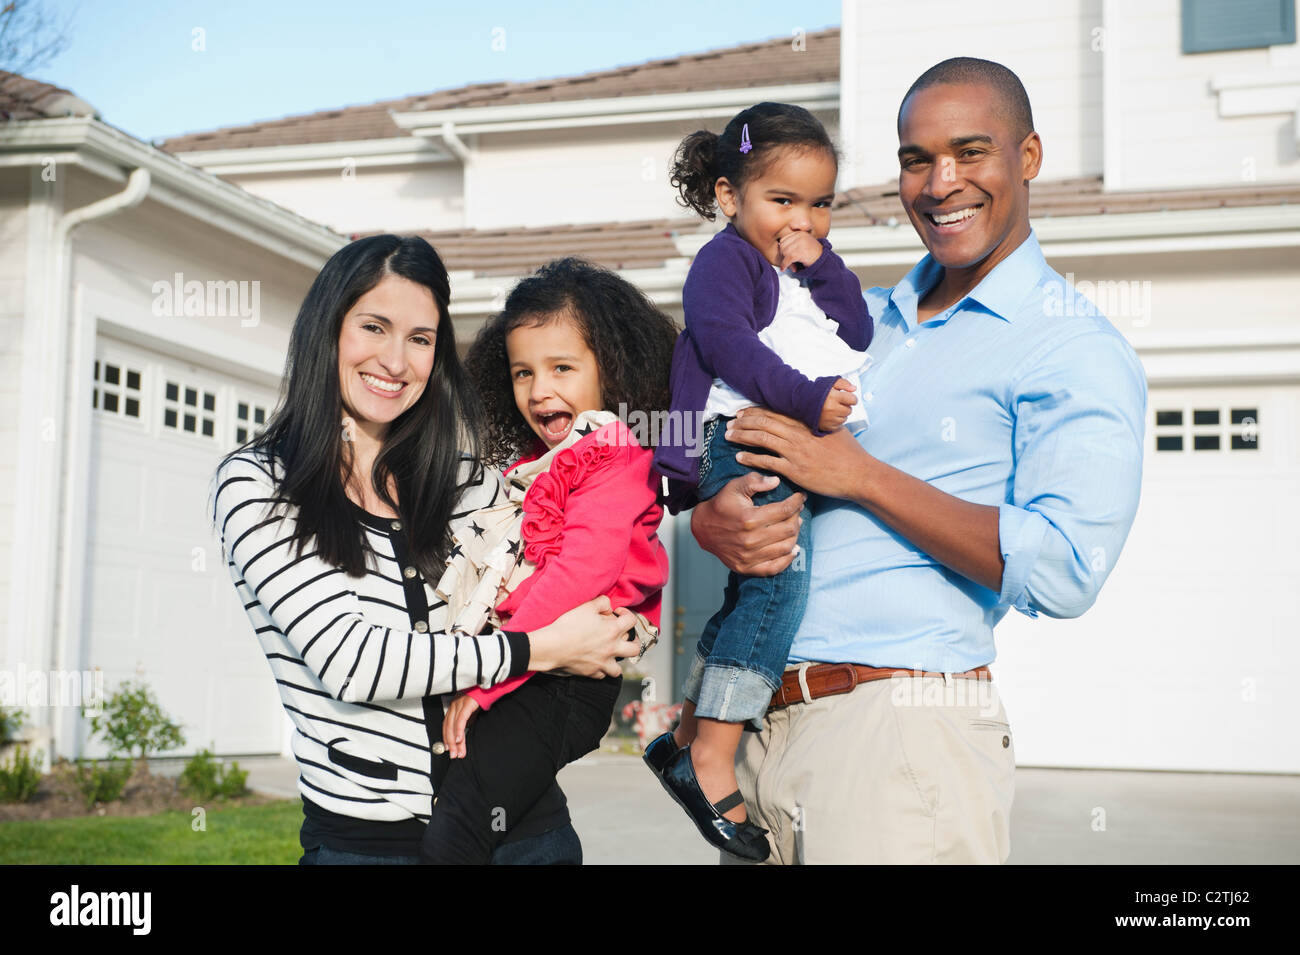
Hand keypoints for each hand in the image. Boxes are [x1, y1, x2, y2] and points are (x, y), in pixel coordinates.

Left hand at [442, 694, 479, 758]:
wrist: (489, 686)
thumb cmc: (480, 699)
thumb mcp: (472, 713)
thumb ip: (466, 722)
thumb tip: (462, 736)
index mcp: (454, 708)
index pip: (446, 726)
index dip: (446, 738)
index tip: (449, 750)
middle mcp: (454, 705)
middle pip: (448, 727)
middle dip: (450, 743)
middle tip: (453, 755)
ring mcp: (459, 704)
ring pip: (453, 725)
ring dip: (454, 741)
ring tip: (458, 752)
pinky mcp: (467, 704)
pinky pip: (461, 719)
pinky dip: (459, 730)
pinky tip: (459, 739)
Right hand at [526, 596, 639, 677]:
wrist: (551, 647)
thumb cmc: (568, 626)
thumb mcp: (586, 607)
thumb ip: (602, 603)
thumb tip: (608, 607)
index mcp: (613, 630)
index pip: (632, 621)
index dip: (627, 614)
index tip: (618, 613)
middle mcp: (612, 648)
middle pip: (635, 648)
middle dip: (634, 641)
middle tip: (625, 637)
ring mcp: (603, 663)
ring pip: (620, 668)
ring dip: (617, 661)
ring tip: (611, 655)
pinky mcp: (591, 673)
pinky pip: (602, 675)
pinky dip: (601, 669)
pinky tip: (596, 662)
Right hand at [690, 471, 803, 575]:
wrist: (703, 528)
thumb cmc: (721, 506)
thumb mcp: (734, 487)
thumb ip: (754, 481)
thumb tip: (775, 481)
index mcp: (749, 519)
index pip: (784, 510)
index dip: (796, 502)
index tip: (800, 497)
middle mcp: (751, 540)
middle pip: (789, 529)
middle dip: (797, 517)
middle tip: (797, 511)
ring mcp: (749, 556)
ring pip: (786, 548)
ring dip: (795, 536)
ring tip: (794, 526)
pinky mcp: (747, 568)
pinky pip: (775, 567)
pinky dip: (787, 559)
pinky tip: (793, 549)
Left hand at [725, 407, 872, 501]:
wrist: (859, 474)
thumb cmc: (850, 453)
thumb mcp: (835, 429)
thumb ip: (819, 422)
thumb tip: (813, 415)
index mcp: (807, 422)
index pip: (775, 412)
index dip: (755, 411)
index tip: (742, 412)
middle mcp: (798, 434)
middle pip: (764, 423)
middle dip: (743, 422)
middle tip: (730, 424)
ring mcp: (795, 452)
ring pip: (761, 439)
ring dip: (742, 437)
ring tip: (728, 437)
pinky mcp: (794, 470)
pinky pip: (767, 462)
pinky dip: (750, 459)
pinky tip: (739, 458)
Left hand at [776, 231, 822, 270]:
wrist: (824, 260)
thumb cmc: (813, 254)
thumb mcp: (803, 244)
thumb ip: (793, 243)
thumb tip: (778, 246)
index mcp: (800, 233)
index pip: (784, 240)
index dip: (783, 249)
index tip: (787, 256)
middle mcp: (800, 236)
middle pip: (782, 246)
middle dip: (784, 256)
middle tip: (789, 263)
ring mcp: (801, 243)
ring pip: (784, 253)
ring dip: (786, 261)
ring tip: (792, 266)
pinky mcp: (800, 252)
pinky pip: (787, 259)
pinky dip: (784, 265)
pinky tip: (784, 269)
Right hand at [818, 378, 856, 430]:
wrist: (802, 401)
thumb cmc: (817, 391)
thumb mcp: (830, 383)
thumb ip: (844, 383)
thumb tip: (854, 389)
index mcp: (833, 397)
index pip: (853, 400)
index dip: (851, 398)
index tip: (847, 397)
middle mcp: (831, 409)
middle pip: (849, 410)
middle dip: (845, 406)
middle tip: (837, 402)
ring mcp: (829, 419)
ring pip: (844, 418)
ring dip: (841, 414)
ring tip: (832, 408)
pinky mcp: (826, 426)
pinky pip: (838, 425)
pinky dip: (836, 420)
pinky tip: (829, 415)